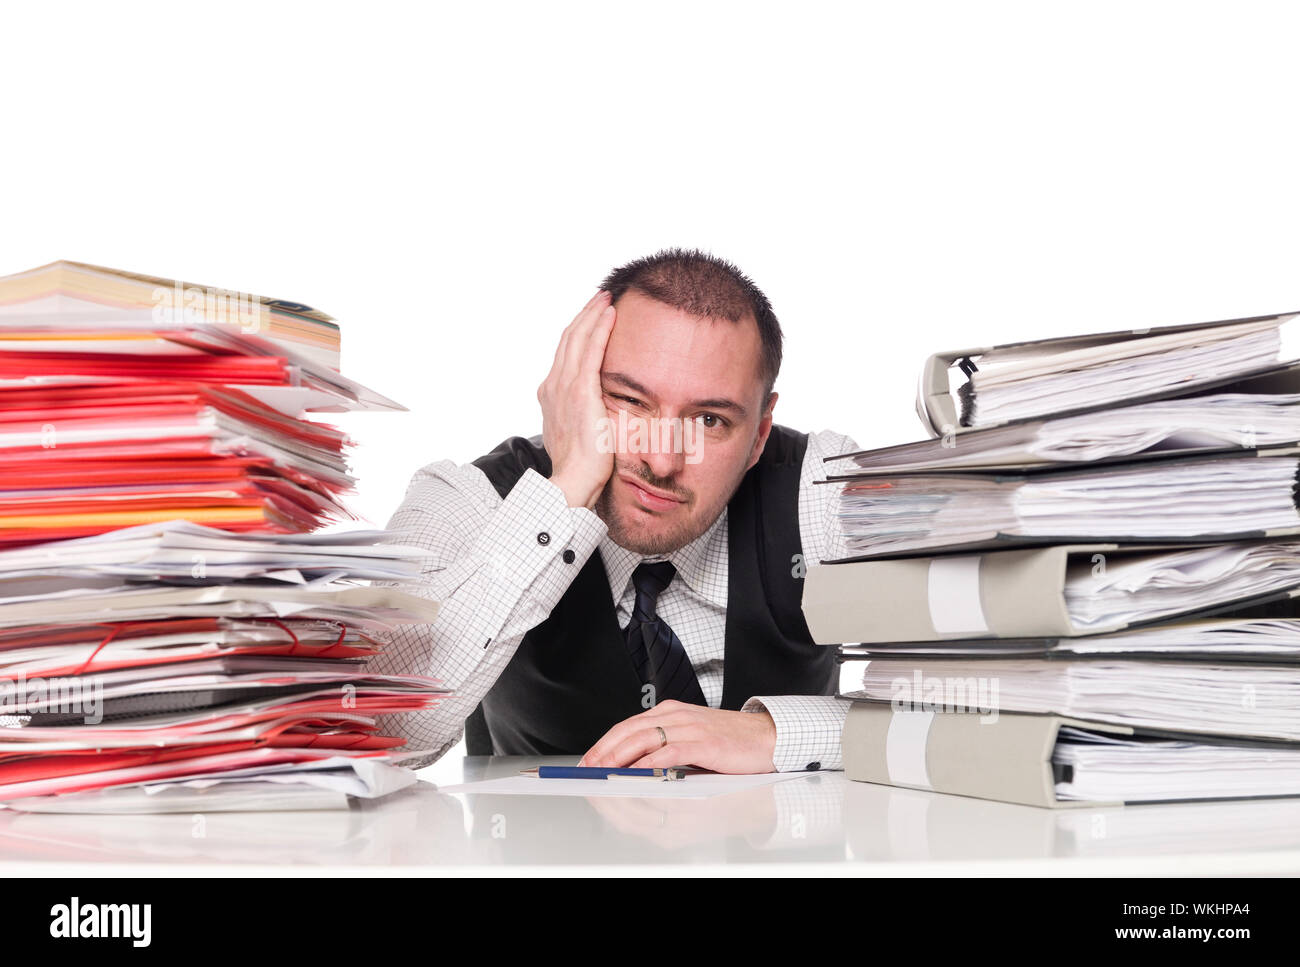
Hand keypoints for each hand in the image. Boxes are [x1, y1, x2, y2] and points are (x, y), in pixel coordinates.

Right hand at [537, 290, 616, 508]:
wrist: (572, 482)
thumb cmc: (580, 467)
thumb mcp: (577, 434)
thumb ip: (582, 416)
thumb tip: (595, 412)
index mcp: (551, 394)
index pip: (565, 353)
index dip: (577, 332)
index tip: (591, 317)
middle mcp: (553, 386)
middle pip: (568, 339)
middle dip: (584, 315)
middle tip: (601, 296)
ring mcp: (565, 387)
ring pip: (577, 339)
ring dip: (592, 314)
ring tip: (607, 297)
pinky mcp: (581, 391)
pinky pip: (591, 351)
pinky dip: (599, 329)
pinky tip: (611, 314)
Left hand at [578, 700, 777, 773]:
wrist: (767, 737)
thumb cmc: (730, 742)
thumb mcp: (691, 739)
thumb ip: (665, 748)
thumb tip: (633, 766)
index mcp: (671, 713)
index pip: (628, 725)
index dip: (604, 743)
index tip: (588, 760)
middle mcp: (677, 715)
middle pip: (630, 730)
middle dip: (604, 750)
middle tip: (588, 768)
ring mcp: (690, 727)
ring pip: (644, 738)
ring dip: (620, 756)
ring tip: (604, 770)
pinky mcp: (704, 742)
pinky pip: (670, 751)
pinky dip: (649, 762)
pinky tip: (636, 772)